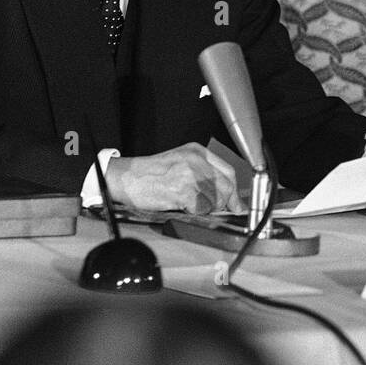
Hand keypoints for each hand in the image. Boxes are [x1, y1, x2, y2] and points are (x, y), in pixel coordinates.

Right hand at [107, 145, 240, 214]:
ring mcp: (189, 176)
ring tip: (193, 205)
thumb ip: (203, 174)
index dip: (235, 190)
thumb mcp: (181, 162)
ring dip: (207, 208)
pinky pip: (200, 208)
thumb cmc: (151, 172)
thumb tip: (224, 195)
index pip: (228, 171)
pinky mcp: (182, 191)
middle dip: (227, 203)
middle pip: (225, 186)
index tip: (238, 203)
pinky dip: (196, 212)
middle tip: (225, 211)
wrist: (127, 177)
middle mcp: (196, 161)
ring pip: (214, 200)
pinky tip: (185, 207)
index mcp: (197, 152)